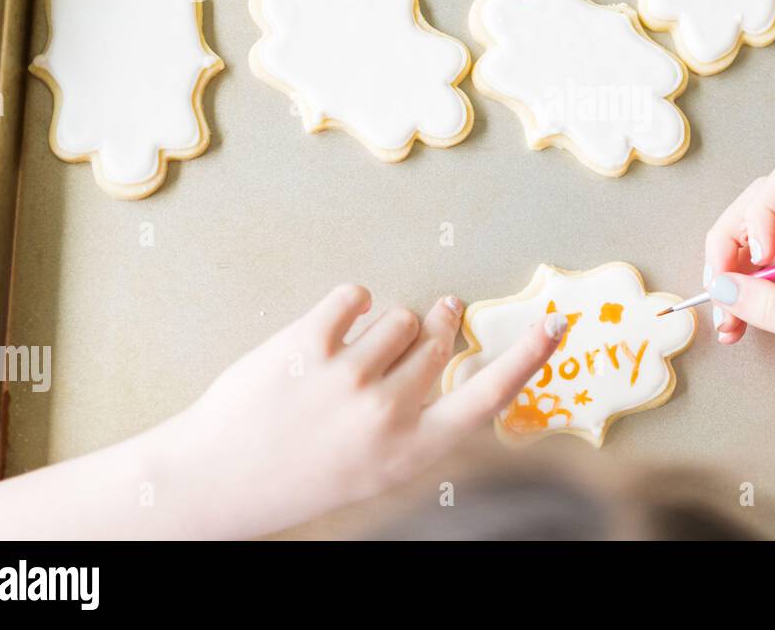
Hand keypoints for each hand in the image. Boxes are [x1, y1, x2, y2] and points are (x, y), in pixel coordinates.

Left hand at [154, 284, 565, 537]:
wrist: (218, 479)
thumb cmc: (301, 472)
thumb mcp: (376, 464)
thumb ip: (416, 414)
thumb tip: (441, 338)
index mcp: (412, 451)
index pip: (489, 396)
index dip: (528, 357)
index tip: (556, 324)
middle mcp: (388, 413)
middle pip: (440, 340)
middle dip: (438, 322)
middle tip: (437, 314)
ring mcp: (348, 377)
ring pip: (400, 315)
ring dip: (384, 324)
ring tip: (352, 353)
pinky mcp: (307, 344)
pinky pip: (356, 295)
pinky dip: (350, 305)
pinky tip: (331, 331)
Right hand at [703, 156, 774, 420]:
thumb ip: (773, 309)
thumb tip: (720, 287)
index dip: (761, 209)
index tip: (757, 256)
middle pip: (765, 206)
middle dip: (732, 240)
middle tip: (718, 286)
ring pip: (759, 243)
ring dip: (733, 274)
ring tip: (725, 320)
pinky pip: (768, 276)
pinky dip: (747, 296)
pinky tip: (737, 328)